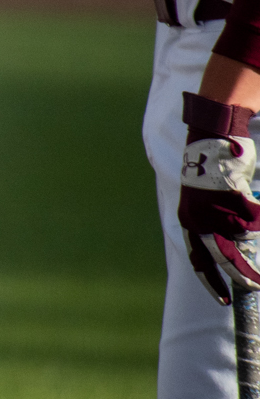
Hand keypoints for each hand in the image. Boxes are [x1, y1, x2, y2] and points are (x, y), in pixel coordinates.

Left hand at [179, 91, 259, 304]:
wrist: (211, 142)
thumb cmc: (213, 176)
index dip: (211, 282)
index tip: (224, 301)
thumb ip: (217, 229)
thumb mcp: (207, 206)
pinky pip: (255, 218)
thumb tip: (236, 259)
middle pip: (224, 257)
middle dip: (243, 274)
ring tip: (257, 242)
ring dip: (255, 239)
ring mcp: (214, 208)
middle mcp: (198, 218)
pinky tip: (257, 206)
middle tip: (259, 285)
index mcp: (189, 221)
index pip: (198, 260)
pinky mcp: (231, 197)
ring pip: (244, 237)